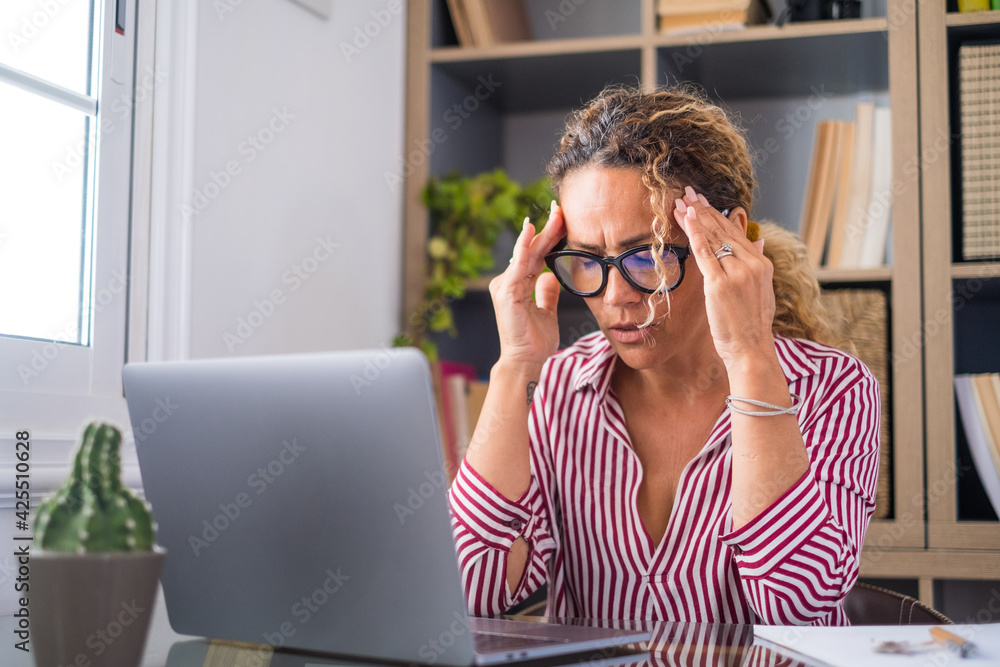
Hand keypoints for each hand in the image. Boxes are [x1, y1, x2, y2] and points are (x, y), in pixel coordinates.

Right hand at [489, 201, 565, 368]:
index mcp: (519, 285)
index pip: (537, 255)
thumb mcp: (547, 311)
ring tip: (554, 214)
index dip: (550, 238)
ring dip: (541, 233)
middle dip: (548, 229)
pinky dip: (524, 247)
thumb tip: (552, 277)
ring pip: (526, 253)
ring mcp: (505, 286)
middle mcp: (508, 282)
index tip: (564, 220)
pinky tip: (531, 230)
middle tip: (561, 208)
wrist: (527, 361)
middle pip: (531, 250)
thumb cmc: (535, 341)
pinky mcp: (506, 292)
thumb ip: (546, 292)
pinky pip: (518, 265)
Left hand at [673, 186, 774, 364]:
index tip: (704, 203)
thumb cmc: (750, 325)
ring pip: (713, 237)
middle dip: (704, 210)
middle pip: (724, 230)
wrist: (751, 348)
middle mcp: (752, 264)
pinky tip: (686, 218)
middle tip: (688, 192)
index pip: (736, 234)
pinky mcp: (720, 283)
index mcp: (762, 265)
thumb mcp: (761, 292)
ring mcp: (737, 272)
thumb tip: (758, 244)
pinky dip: (695, 232)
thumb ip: (756, 267)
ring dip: (695, 216)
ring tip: (681, 201)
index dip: (718, 216)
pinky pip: (705, 252)